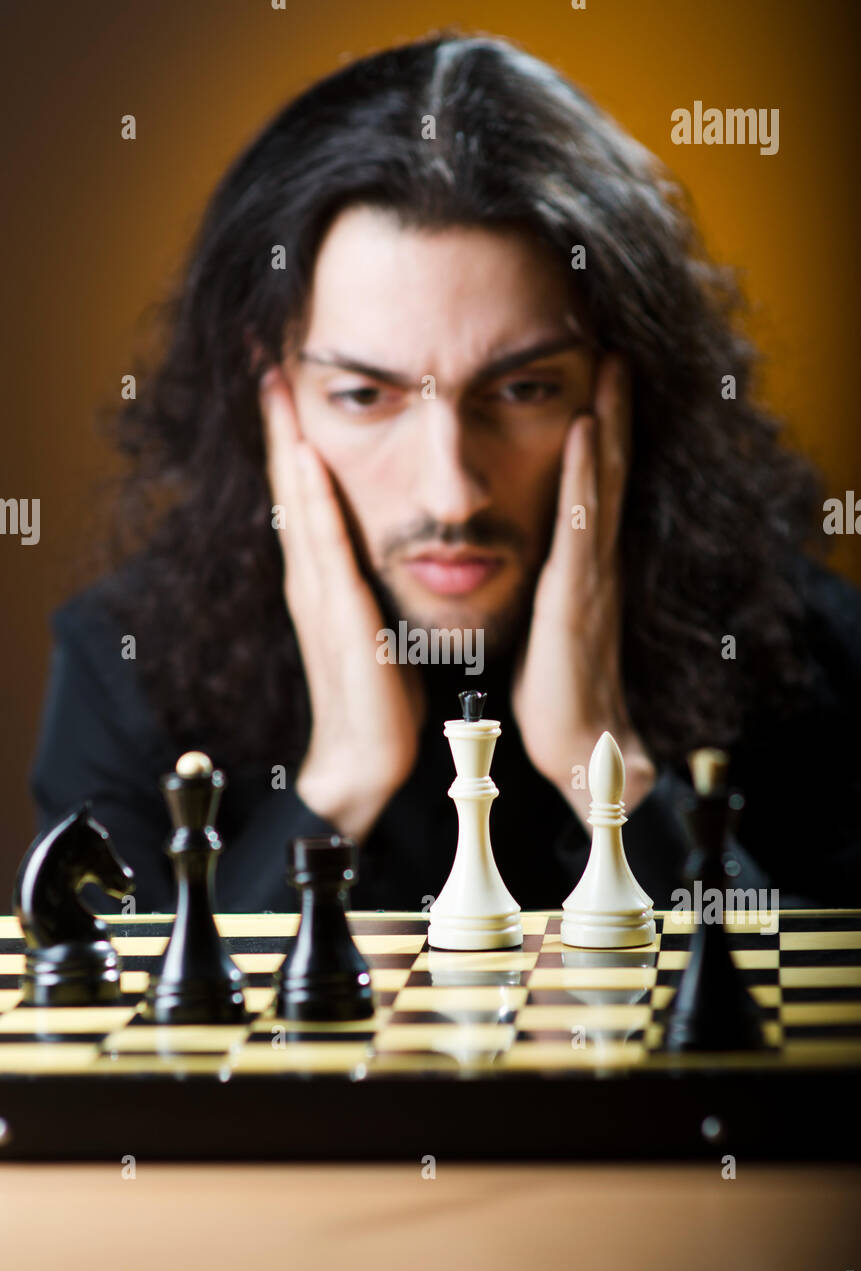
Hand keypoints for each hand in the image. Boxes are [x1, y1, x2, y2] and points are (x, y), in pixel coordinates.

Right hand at [259, 366, 423, 840]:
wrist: (367, 758)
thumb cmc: (380, 693)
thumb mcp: (377, 621)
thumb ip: (372, 580)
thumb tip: (389, 543)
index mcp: (322, 575)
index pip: (303, 488)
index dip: (291, 431)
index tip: (283, 374)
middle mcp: (310, 575)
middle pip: (288, 482)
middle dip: (276, 418)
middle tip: (262, 354)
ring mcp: (316, 593)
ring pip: (296, 501)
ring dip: (285, 439)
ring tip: (273, 381)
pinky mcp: (336, 616)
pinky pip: (322, 546)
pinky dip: (310, 499)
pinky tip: (306, 458)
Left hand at [511, 355, 654, 827]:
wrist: (578, 747)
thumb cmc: (554, 694)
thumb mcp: (543, 628)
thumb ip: (542, 593)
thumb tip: (519, 568)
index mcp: (579, 569)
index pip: (588, 488)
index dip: (595, 436)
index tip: (592, 383)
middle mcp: (592, 563)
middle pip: (604, 471)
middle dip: (611, 411)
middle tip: (612, 351)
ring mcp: (590, 576)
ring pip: (602, 483)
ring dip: (608, 422)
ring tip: (610, 368)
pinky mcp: (577, 596)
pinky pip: (581, 524)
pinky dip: (586, 475)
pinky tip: (585, 432)